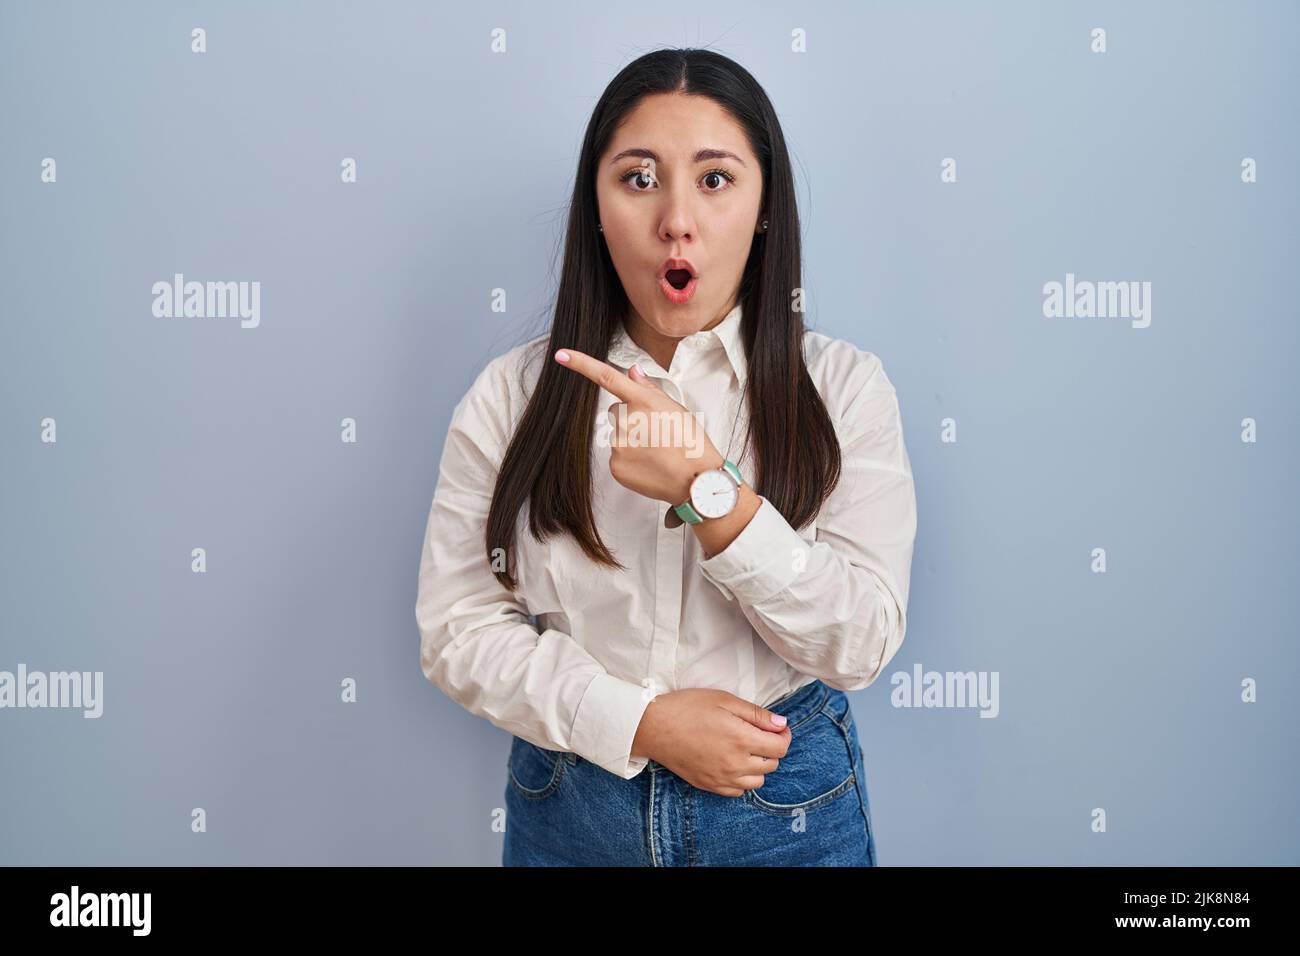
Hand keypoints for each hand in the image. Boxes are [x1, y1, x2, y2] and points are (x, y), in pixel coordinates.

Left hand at [554, 348, 722, 504]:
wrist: (696, 481)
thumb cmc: (691, 443)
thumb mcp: (676, 408)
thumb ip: (650, 389)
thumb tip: (632, 371)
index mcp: (643, 402)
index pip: (607, 377)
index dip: (581, 364)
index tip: (561, 355)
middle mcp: (626, 421)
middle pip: (616, 412)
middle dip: (631, 418)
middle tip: (656, 433)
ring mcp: (618, 445)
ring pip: (618, 435)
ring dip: (632, 440)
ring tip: (657, 451)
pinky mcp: (615, 466)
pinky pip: (617, 456)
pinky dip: (631, 460)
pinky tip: (650, 465)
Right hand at [630, 688, 792, 796]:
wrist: (654, 727)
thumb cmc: (688, 708)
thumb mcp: (725, 700)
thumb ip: (757, 714)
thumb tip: (781, 724)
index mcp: (742, 739)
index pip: (780, 748)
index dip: (784, 736)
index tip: (777, 728)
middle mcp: (735, 764)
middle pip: (771, 764)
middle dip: (771, 748)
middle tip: (759, 734)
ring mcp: (721, 778)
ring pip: (757, 781)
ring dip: (758, 766)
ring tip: (745, 749)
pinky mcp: (708, 785)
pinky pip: (737, 791)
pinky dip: (741, 779)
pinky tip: (732, 763)